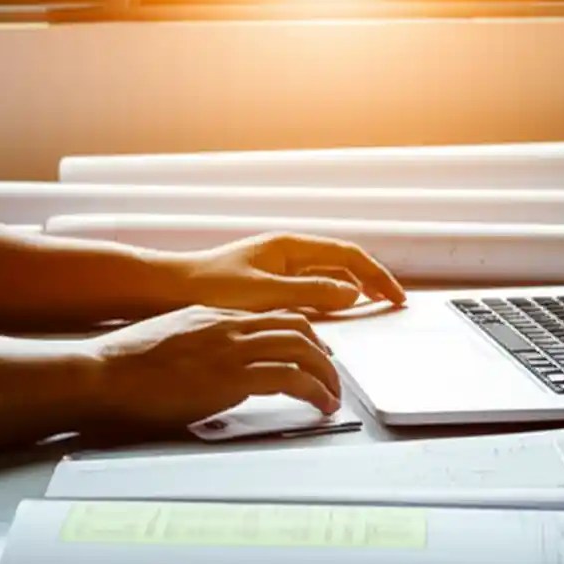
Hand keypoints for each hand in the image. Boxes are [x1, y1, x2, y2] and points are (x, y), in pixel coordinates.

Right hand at [83, 305, 340, 430]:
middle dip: (323, 353)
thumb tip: (212, 364)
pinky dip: (316, 392)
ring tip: (334, 396)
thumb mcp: (170, 339)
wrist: (106, 372)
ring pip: (302, 349)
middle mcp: (230, 326)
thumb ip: (199, 345)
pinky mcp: (233, 377)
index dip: (302, 336)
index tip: (314, 353)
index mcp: (215, 316)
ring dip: (327, 375)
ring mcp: (233, 349)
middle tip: (332, 376)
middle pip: (298, 327)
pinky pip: (291, 378)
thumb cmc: (126, 364)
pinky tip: (322, 406)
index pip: (274, 317)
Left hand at [176, 233, 406, 312]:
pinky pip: (310, 290)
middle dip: (371, 281)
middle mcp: (287, 253)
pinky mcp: (268, 286)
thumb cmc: (209, 287)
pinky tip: (335, 316)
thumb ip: (311, 293)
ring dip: (353, 290)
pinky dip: (330, 300)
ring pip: (327, 277)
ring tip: (374, 309)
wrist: (167, 290)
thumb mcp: (265, 293)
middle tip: (394, 303)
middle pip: (342, 264)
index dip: (377, 275)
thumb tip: (352, 293)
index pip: (348, 256)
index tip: (396, 296)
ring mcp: (278, 268)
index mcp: (290, 247)